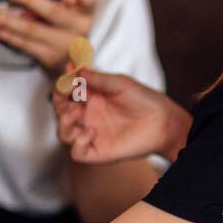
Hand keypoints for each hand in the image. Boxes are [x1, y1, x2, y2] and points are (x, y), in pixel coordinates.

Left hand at [0, 0, 96, 76]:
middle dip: (31, 0)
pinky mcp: (52, 60)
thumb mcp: (78, 12)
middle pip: (55, 13)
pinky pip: (26, 46)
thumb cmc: (73, 28)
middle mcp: (82, 30)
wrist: (77, 66)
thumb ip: (70, 0)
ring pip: (34, 30)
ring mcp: (66, 47)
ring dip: (9, 21)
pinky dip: (10, 37)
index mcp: (91, 12)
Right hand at [54, 68, 184, 163]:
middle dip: (58, 103)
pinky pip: (78, 153)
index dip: (62, 85)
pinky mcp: (99, 151)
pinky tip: (90, 132)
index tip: (66, 76)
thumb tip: (76, 69)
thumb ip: (97, 78)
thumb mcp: (120, 83)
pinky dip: (78, 144)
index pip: (66, 92)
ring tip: (74, 114)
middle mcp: (89, 116)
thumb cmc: (145, 100)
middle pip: (60, 112)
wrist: (164, 121)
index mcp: (92, 98)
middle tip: (65, 95)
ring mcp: (92, 134)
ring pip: (64, 133)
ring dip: (63, 123)